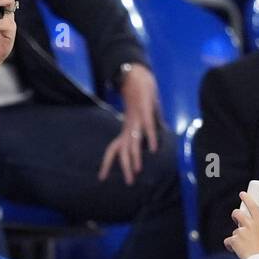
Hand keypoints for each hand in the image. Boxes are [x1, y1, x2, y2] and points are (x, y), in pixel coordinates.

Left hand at [99, 64, 160, 184]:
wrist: (136, 75)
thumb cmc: (140, 98)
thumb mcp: (144, 117)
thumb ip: (150, 128)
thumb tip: (157, 138)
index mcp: (125, 130)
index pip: (113, 150)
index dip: (107, 164)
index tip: (101, 178)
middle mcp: (128, 127)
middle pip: (122, 150)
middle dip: (125, 166)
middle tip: (129, 182)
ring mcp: (136, 119)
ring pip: (133, 141)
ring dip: (135, 156)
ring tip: (137, 171)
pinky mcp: (145, 111)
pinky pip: (147, 127)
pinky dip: (150, 138)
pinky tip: (153, 149)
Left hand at [223, 192, 258, 258]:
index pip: (253, 207)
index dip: (247, 199)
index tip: (242, 194)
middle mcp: (250, 225)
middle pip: (238, 214)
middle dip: (235, 215)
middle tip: (236, 219)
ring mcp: (241, 232)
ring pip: (235, 232)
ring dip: (237, 238)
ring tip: (243, 246)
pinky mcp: (234, 240)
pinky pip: (228, 242)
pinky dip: (230, 246)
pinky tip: (236, 250)